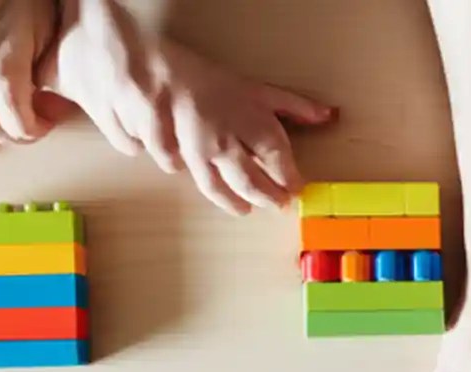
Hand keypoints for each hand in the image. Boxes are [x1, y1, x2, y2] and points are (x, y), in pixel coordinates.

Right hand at [40, 0, 336, 214]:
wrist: (142, 64)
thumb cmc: (201, 76)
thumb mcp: (252, 87)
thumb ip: (291, 105)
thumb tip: (328, 116)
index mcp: (247, 116)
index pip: (277, 156)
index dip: (288, 177)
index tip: (295, 190)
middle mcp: (222, 135)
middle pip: (250, 179)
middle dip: (265, 196)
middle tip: (275, 205)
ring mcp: (190, 145)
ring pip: (214, 185)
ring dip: (231, 200)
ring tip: (243, 209)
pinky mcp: (161, 150)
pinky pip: (172, 166)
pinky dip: (178, 167)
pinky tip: (188, 171)